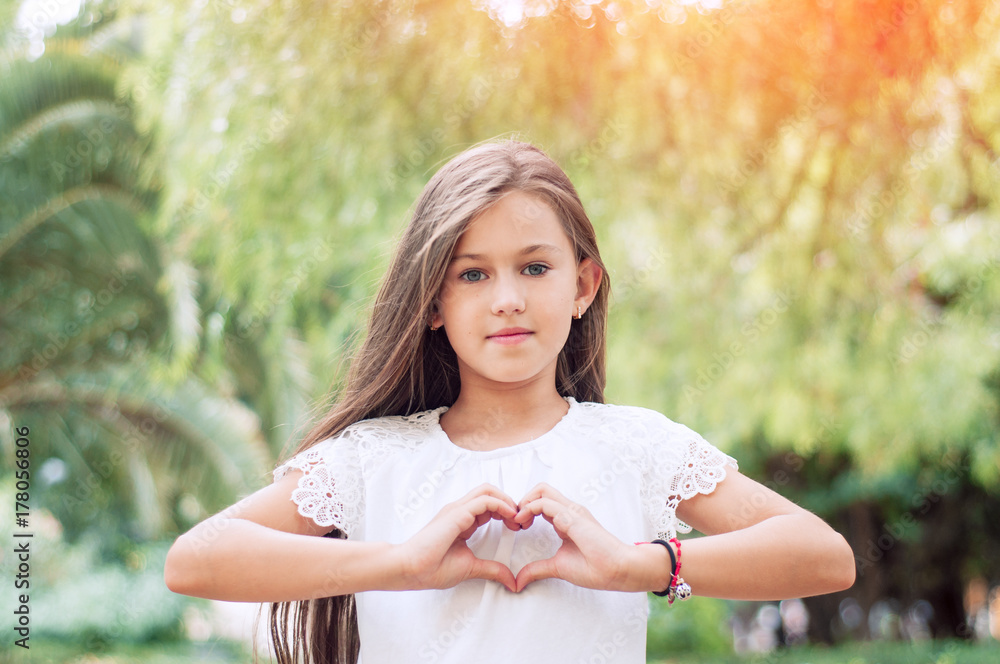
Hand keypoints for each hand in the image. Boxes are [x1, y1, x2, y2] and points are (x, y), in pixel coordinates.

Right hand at [397, 483, 518, 592]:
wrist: (410, 569)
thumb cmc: (431, 568)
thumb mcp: (471, 568)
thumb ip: (492, 569)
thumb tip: (511, 580)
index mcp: (461, 520)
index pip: (488, 505)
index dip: (506, 512)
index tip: (517, 528)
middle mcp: (459, 511)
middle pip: (489, 492)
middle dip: (509, 503)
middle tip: (521, 521)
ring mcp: (457, 510)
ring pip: (488, 491)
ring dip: (507, 501)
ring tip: (517, 518)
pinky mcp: (457, 513)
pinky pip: (484, 500)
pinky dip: (501, 505)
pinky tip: (510, 517)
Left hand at [512, 482, 632, 592]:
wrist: (617, 570)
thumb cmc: (595, 568)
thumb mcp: (557, 567)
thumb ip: (537, 569)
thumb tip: (518, 581)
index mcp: (566, 519)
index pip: (541, 502)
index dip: (525, 511)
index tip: (516, 528)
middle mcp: (569, 511)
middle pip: (541, 490)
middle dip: (522, 501)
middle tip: (515, 522)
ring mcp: (572, 511)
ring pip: (542, 490)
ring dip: (524, 502)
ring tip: (517, 522)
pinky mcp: (572, 517)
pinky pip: (545, 504)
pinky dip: (529, 509)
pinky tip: (523, 524)